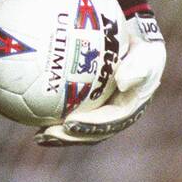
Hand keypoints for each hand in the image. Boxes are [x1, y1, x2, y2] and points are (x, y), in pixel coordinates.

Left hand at [34, 8, 164, 146]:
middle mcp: (115, 116)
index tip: (69, 123)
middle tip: (48, 134)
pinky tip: (35, 117)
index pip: (109, 122)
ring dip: (60, 135)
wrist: (136, 44)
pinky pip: (71, 114)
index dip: (90, 126)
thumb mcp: (147, 55)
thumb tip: (123, 81)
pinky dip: (55, 118)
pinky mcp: (91, 108)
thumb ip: (138, 67)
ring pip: (80, 129)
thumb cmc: (141, 48)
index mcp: (129, 109)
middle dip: (70, 137)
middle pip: (91, 132)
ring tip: (39, 136)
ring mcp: (102, 114)